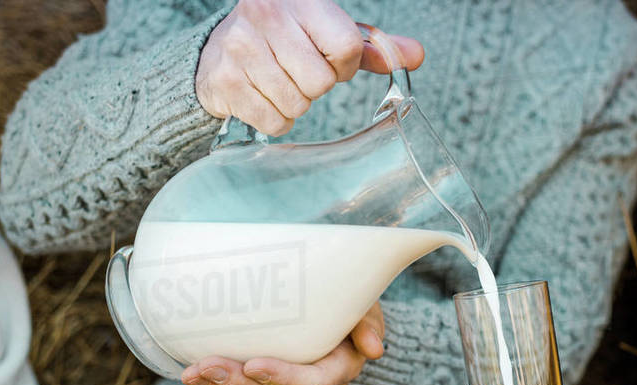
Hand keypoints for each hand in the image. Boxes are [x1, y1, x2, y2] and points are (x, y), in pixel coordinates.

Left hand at [180, 301, 384, 384]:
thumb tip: (375, 348)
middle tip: (209, 365)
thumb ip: (368, 324)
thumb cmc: (351, 307)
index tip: (254, 364)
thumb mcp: (366, 310)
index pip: (311, 383)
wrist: (339, 315)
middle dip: (240, 383)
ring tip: (193, 372)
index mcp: (338, 373)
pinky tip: (190, 375)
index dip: (283, 377)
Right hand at [196, 0, 424, 136]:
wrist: (218, 50)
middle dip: (316, 87)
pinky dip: (275, 118)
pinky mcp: (226, 81)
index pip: (346, 47)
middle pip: (321, 82)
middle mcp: (267, 16)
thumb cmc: (285, 40)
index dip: (344, 67)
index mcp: (301, 0)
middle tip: (298, 73)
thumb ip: (371, 47)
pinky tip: (264, 96)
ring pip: (298, 104)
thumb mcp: (327, 32)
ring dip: (296, 104)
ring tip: (279, 82)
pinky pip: (274, 121)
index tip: (330, 64)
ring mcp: (242, 48)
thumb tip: (417, 55)